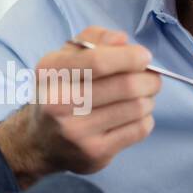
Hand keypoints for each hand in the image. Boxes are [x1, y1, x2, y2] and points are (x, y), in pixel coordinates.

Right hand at [0, 26, 159, 185]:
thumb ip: (92, 40)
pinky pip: (138, 130)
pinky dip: (145, 118)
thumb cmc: (59, 91)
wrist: (39, 142)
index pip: (98, 61)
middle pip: (125, 86)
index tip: (144, 57)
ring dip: (148, 98)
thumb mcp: (64, 58)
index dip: (129, 57)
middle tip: (152, 78)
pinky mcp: (95, 153)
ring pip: (136, 108)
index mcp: (51, 74)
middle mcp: (59, 103)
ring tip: (142, 96)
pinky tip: (134, 116)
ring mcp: (78, 132)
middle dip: (149, 79)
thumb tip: (123, 41)